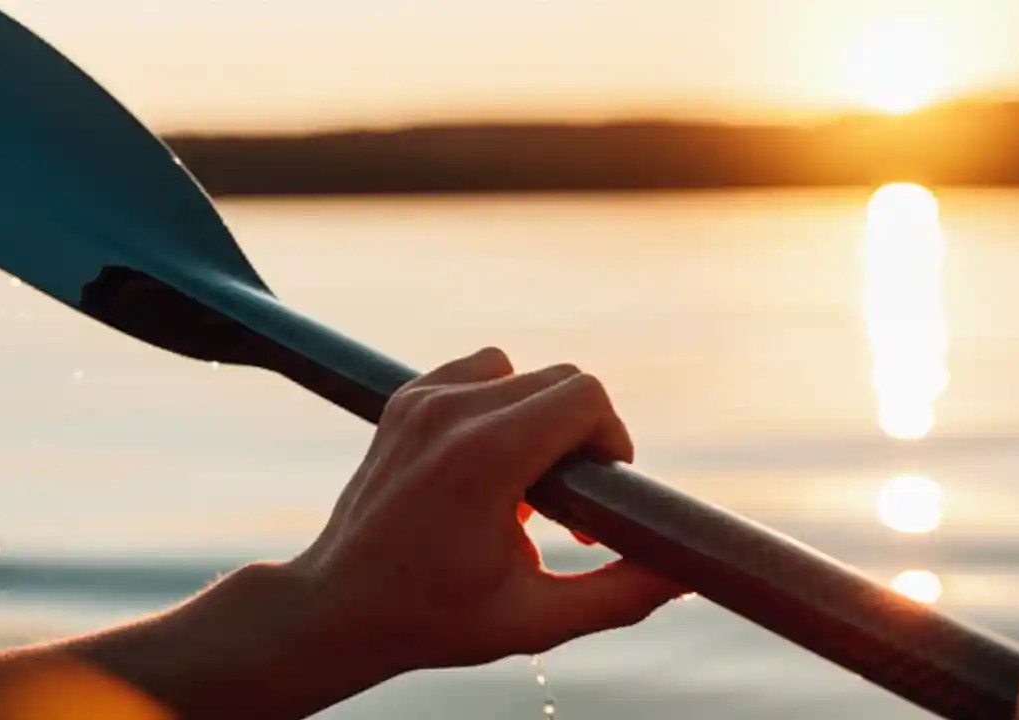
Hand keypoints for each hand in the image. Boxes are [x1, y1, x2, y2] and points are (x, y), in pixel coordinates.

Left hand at [289, 347, 681, 676]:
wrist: (337, 607)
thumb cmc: (434, 619)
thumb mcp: (536, 619)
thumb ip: (619, 595)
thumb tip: (681, 574)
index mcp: (485, 459)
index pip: (585, 397)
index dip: (613, 440)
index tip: (603, 488)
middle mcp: (451, 413)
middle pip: (562, 379)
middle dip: (584, 434)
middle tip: (568, 500)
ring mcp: (422, 399)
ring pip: (522, 371)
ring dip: (541, 416)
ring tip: (527, 481)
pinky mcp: (406, 397)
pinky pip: (480, 370)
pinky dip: (500, 404)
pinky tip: (490, 459)